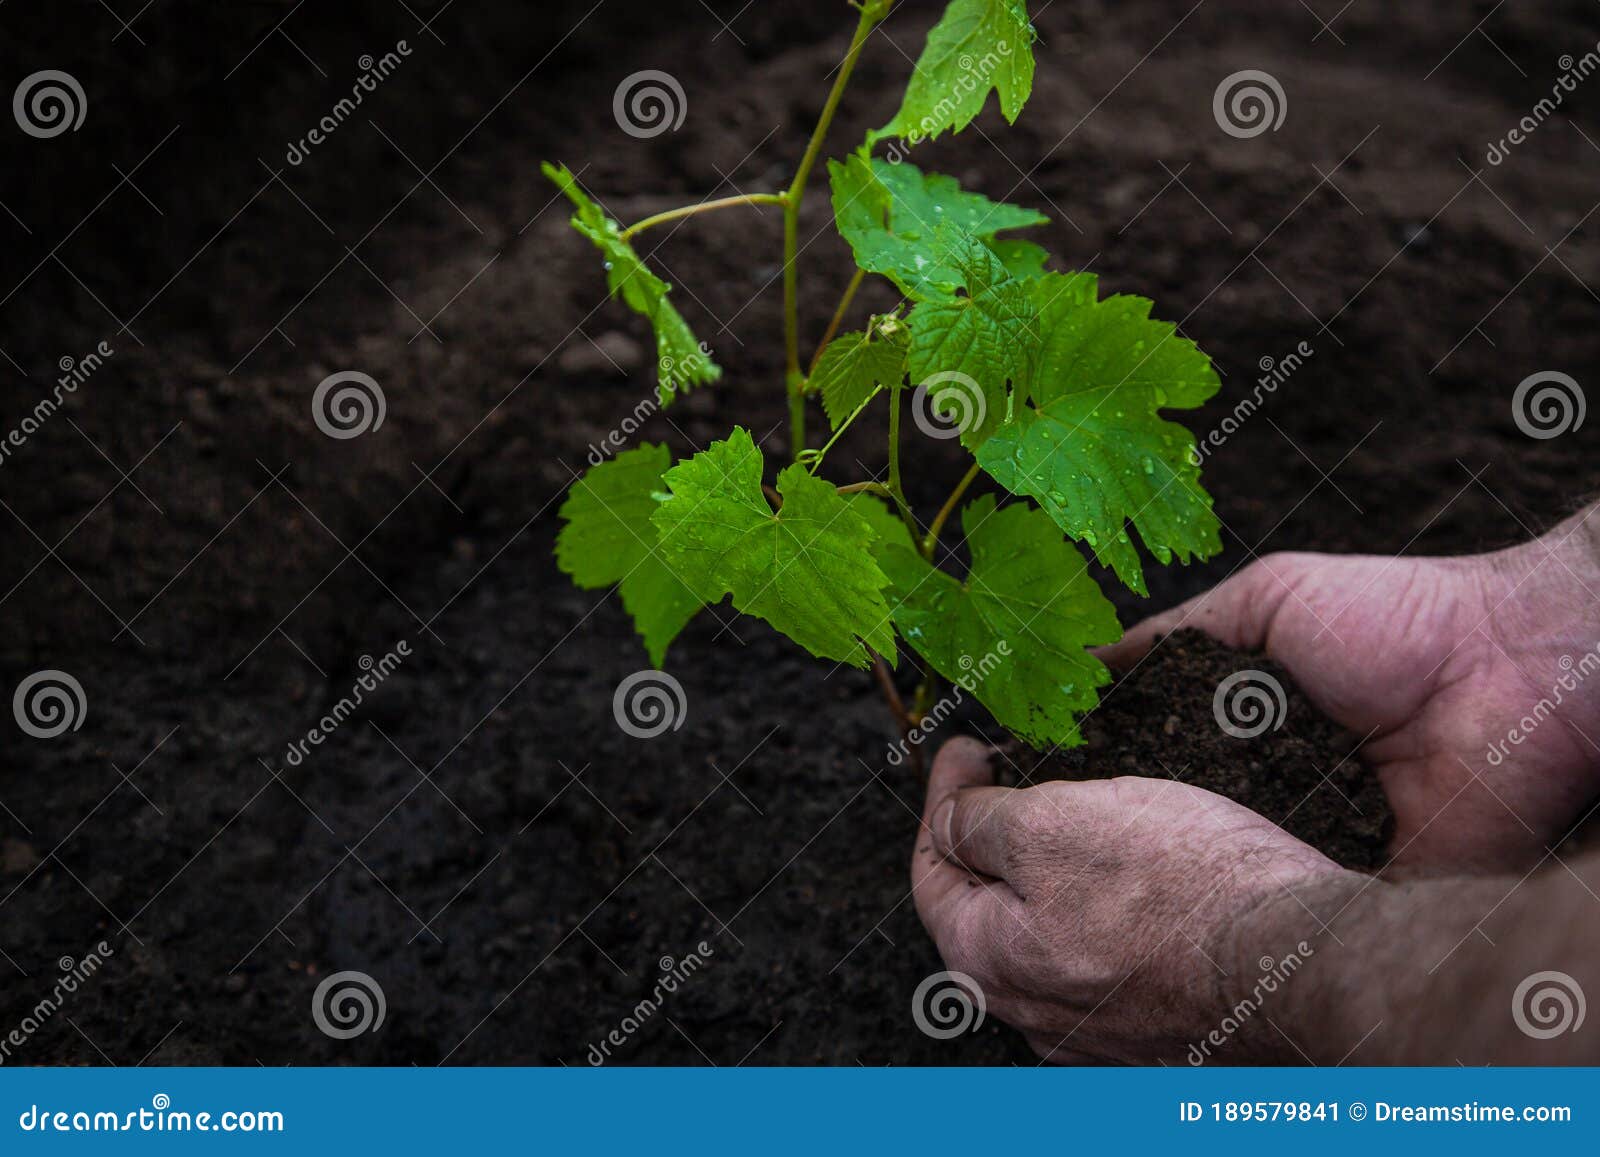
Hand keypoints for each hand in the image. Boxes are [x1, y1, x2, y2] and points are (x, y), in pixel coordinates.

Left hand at [911, 738, 1352, 1063]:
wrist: (1302, 959)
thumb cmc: (1177, 889)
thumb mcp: (1049, 825)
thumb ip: (979, 823)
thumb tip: (949, 817)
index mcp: (985, 961)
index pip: (932, 870)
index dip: (943, 795)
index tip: (966, 747)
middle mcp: (1031, 1011)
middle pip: (986, 906)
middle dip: (992, 834)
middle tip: (1011, 773)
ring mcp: (1096, 1027)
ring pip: (1050, 930)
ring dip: (1052, 867)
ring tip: (1077, 810)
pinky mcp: (1158, 1023)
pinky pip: (1110, 952)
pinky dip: (1106, 902)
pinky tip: (1138, 867)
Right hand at [1101, 513, 1599, 872]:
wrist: (1512, 669)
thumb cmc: (1395, 619)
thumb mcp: (1267, 601)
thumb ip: (1174, 637)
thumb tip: (1083, 658)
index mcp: (1246, 726)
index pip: (1157, 757)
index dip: (1104, 766)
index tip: (1043, 778)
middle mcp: (1269, 787)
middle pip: (1178, 817)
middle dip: (1126, 825)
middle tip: (1057, 836)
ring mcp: (1309, 839)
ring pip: (1219, 864)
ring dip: (1177, 863)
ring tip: (1101, 876)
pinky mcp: (1353, 886)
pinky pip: (1284, 903)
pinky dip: (1246, 900)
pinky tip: (1186, 901)